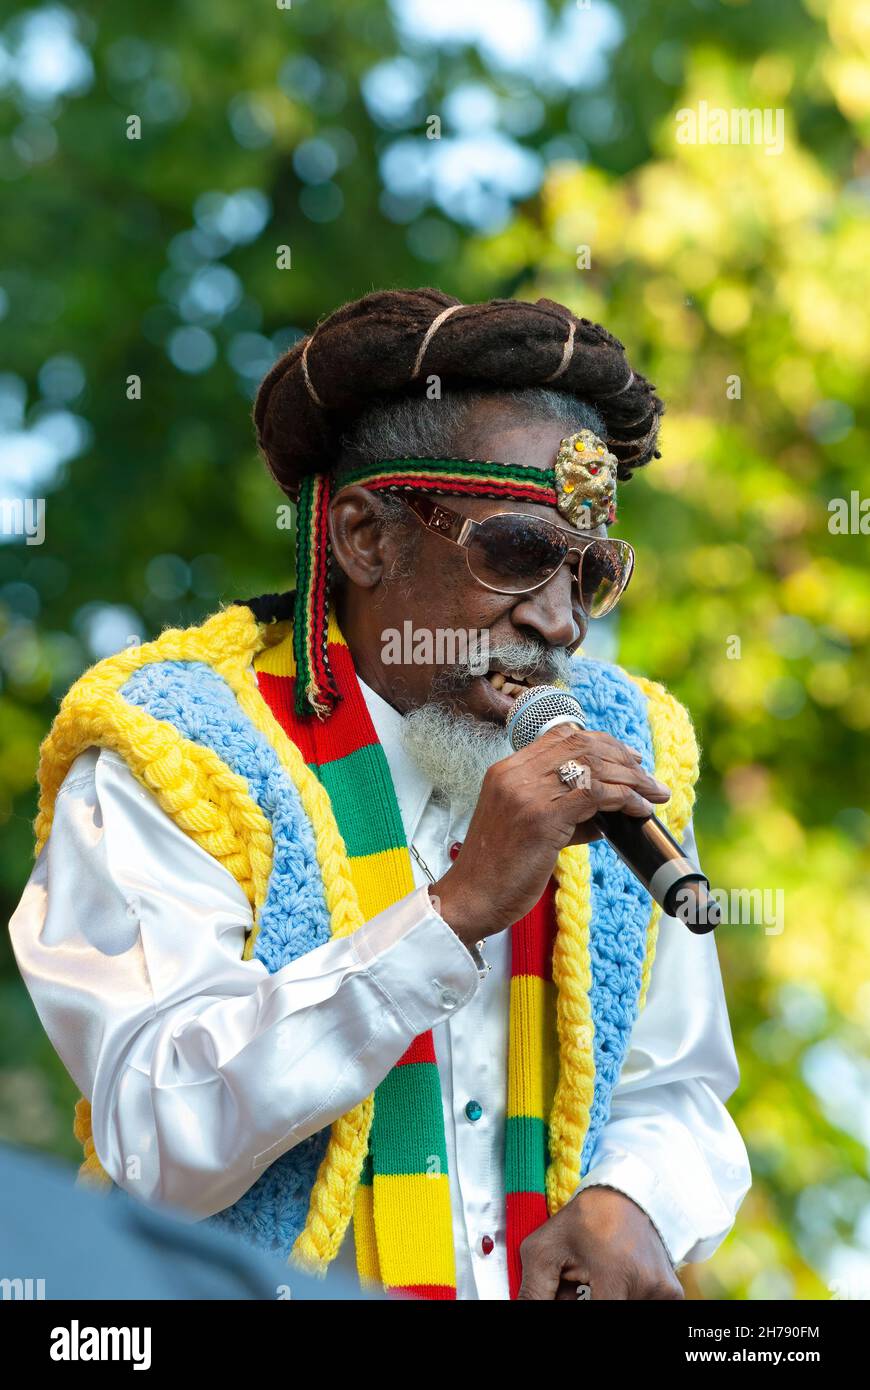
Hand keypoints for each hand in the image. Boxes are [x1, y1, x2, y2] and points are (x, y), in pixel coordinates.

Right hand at [432, 722, 669, 949]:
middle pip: (582, 745)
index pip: (562, 736)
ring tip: (653, 794)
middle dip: (623, 758)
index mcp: (507, 770)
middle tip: (648, 778)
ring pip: (593, 767)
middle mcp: (515, 773)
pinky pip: (595, 794)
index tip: (628, 758)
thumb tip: (607, 812)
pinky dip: (624, 799)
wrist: (471, 897)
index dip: (602, 742)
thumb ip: (564, 812)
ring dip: (631, 779)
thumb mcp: (528, 829)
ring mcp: (526, 792)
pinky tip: (637, 810)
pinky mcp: (541, 817)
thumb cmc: (499, 870)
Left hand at [517, 1187, 683, 1300]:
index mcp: (617, 1276)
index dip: (575, 1306)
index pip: (598, 1318)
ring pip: (627, 1310)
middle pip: (609, 1313)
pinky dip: (626, 1298)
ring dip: (607, 1302)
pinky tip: (616, 1279)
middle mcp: (647, 1285)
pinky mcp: (673, 1292)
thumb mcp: (544, 1250)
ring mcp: (664, 1290)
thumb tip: (522, 1311)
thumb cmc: (584, 1218)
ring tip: (598, 1279)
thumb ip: (533, 1291)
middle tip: (579, 1286)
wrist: (625, 1194)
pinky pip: (645, 1305)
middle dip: (587, 1303)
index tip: (571, 1295)